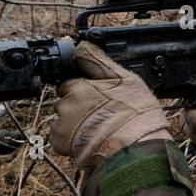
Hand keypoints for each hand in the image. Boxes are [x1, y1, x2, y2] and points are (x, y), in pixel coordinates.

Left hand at [50, 43, 169, 169]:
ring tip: (98, 131)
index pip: (71, 82)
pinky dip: (70, 141)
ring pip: (63, 119)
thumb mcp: (126, 79)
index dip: (84, 90)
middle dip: (78, 107)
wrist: (135, 149)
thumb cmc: (135, 114)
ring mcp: (62, 122)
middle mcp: (67, 102)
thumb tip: (83, 45)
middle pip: (66, 101)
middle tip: (101, 116)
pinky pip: (60, 138)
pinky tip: (90, 141)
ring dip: (75, 124)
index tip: (98, 99)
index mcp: (80, 86)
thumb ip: (100, 62)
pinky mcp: (59, 142)